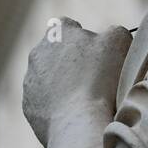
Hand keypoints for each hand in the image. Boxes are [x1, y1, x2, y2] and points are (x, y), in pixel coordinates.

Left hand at [22, 18, 132, 147]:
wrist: (78, 122)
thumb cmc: (100, 78)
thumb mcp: (119, 41)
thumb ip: (114, 31)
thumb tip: (111, 36)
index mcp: (58, 32)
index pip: (67, 25)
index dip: (82, 37)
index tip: (96, 51)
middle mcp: (38, 53)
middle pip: (55, 51)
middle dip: (71, 61)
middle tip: (93, 76)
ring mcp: (30, 81)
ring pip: (48, 77)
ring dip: (63, 84)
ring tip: (85, 98)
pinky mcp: (28, 106)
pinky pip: (44, 101)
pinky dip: (57, 105)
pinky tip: (75, 113)